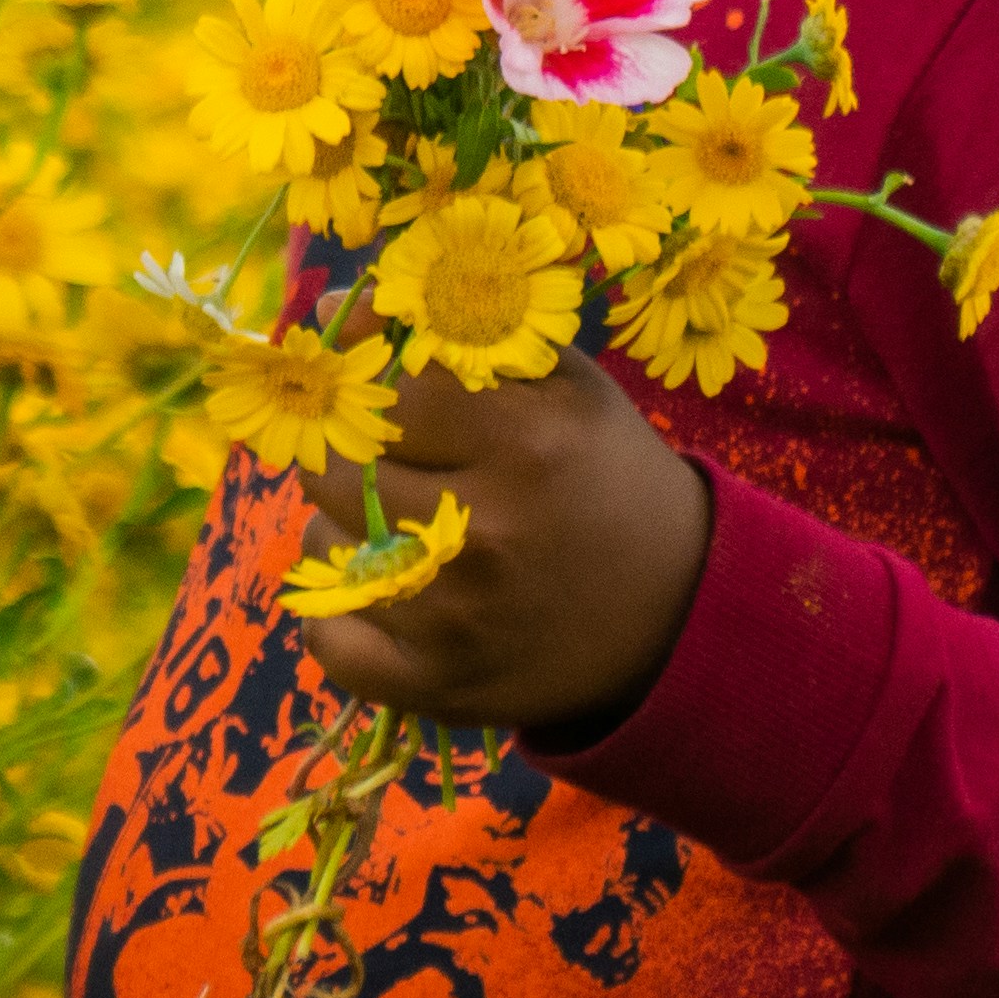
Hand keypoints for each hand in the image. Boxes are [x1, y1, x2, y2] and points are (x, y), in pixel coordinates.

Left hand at [292, 348, 712, 731]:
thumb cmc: (605, 478)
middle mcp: (486, 531)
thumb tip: (337, 309)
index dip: (372, 389)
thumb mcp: (561, 387)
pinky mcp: (437, 687)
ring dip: (347, 533)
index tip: (387, 399)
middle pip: (337, 470)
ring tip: (407, 530)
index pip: (384, 393)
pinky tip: (392, 597)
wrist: (676, 613)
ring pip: (322, 548)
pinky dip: (344, 619)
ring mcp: (457, 618)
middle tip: (392, 465)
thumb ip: (453, 335)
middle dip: (352, 457)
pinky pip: (329, 642)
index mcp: (525, 442)